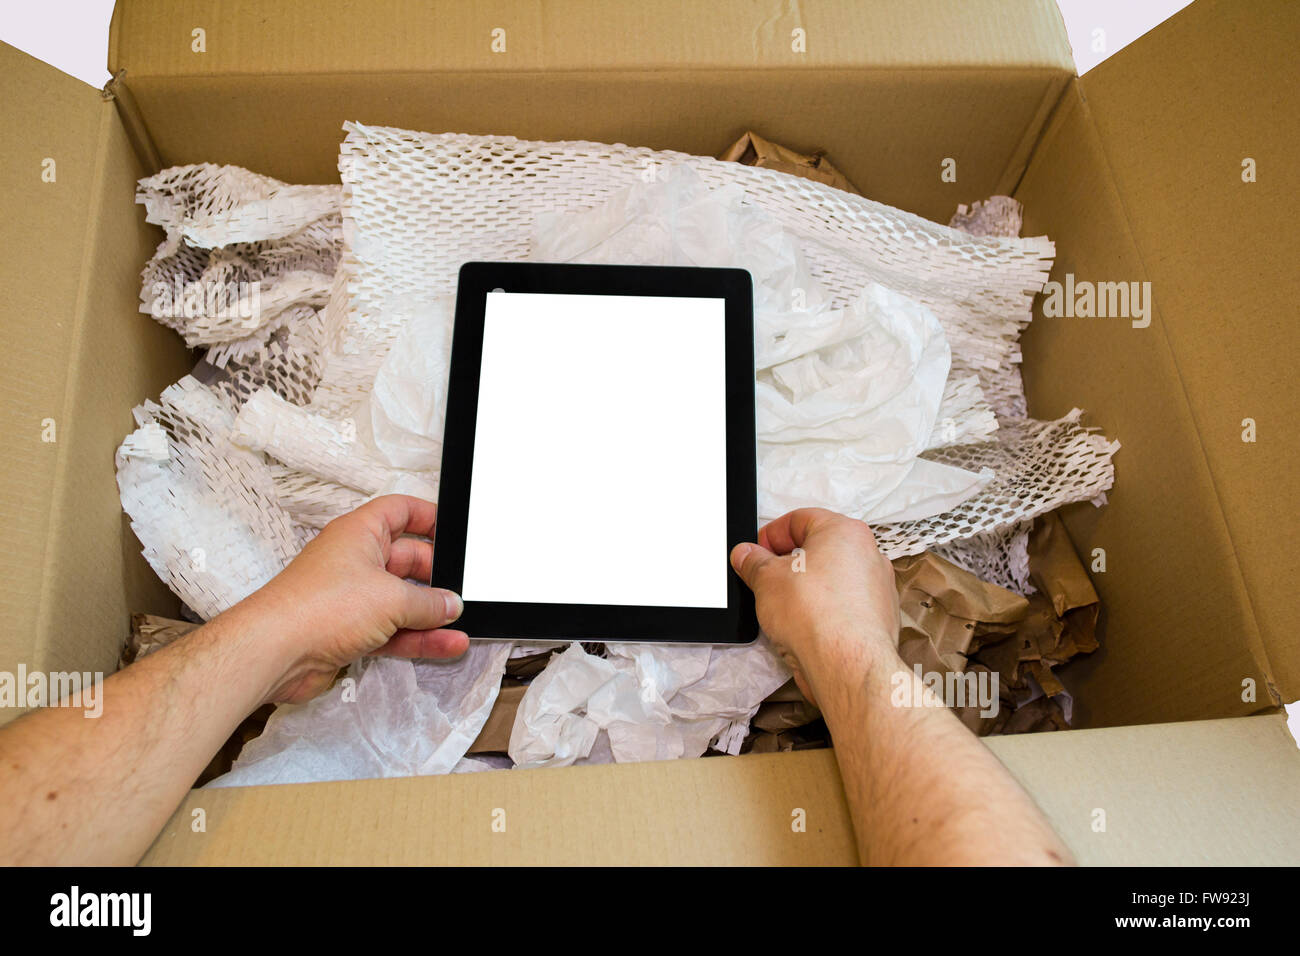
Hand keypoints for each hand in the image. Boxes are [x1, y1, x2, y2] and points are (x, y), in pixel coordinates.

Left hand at [230, 494, 467, 703]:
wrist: (276, 652)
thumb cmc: (319, 607)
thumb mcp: (392, 599)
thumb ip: (428, 603)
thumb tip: (450, 605)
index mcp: (359, 533)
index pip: (400, 511)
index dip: (428, 517)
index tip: (454, 533)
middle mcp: (354, 561)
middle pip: (406, 560)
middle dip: (435, 577)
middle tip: (462, 590)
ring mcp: (350, 597)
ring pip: (400, 601)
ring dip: (430, 614)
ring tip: (461, 624)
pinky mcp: (348, 631)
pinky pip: (392, 630)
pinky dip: (416, 637)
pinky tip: (444, 644)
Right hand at [730, 508, 899, 704]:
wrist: (847, 665)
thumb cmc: (816, 615)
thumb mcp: (767, 580)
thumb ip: (754, 562)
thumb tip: (746, 555)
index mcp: (844, 532)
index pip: (801, 519)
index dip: (772, 535)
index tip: (756, 553)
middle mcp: (868, 555)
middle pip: (820, 549)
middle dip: (789, 562)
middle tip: (765, 578)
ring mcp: (877, 588)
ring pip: (833, 579)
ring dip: (807, 588)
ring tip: (783, 606)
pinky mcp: (878, 619)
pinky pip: (844, 605)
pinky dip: (824, 611)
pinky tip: (806, 626)